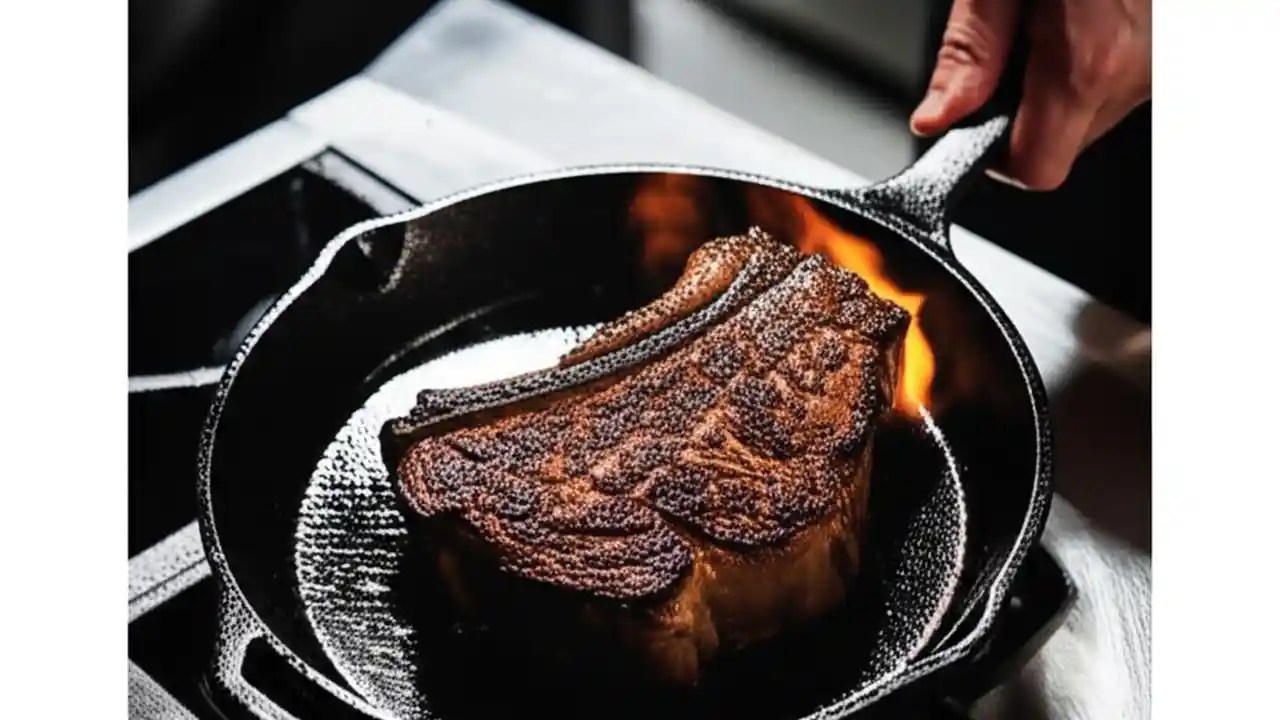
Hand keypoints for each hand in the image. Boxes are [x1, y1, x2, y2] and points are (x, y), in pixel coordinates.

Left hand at [910, 0, 1150, 189]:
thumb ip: (968, 56)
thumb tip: (936, 117)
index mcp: (1087, 62)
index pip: (1035, 168)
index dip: (994, 156)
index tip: (971, 125)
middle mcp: (1134, 73)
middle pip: (1060, 144)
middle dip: (1020, 111)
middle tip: (1009, 46)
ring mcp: (1157, 64)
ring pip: (1088, 115)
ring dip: (1054, 86)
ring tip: (1048, 18)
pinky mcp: (1165, 50)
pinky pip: (1114, 82)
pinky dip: (1084, 61)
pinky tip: (1075, 16)